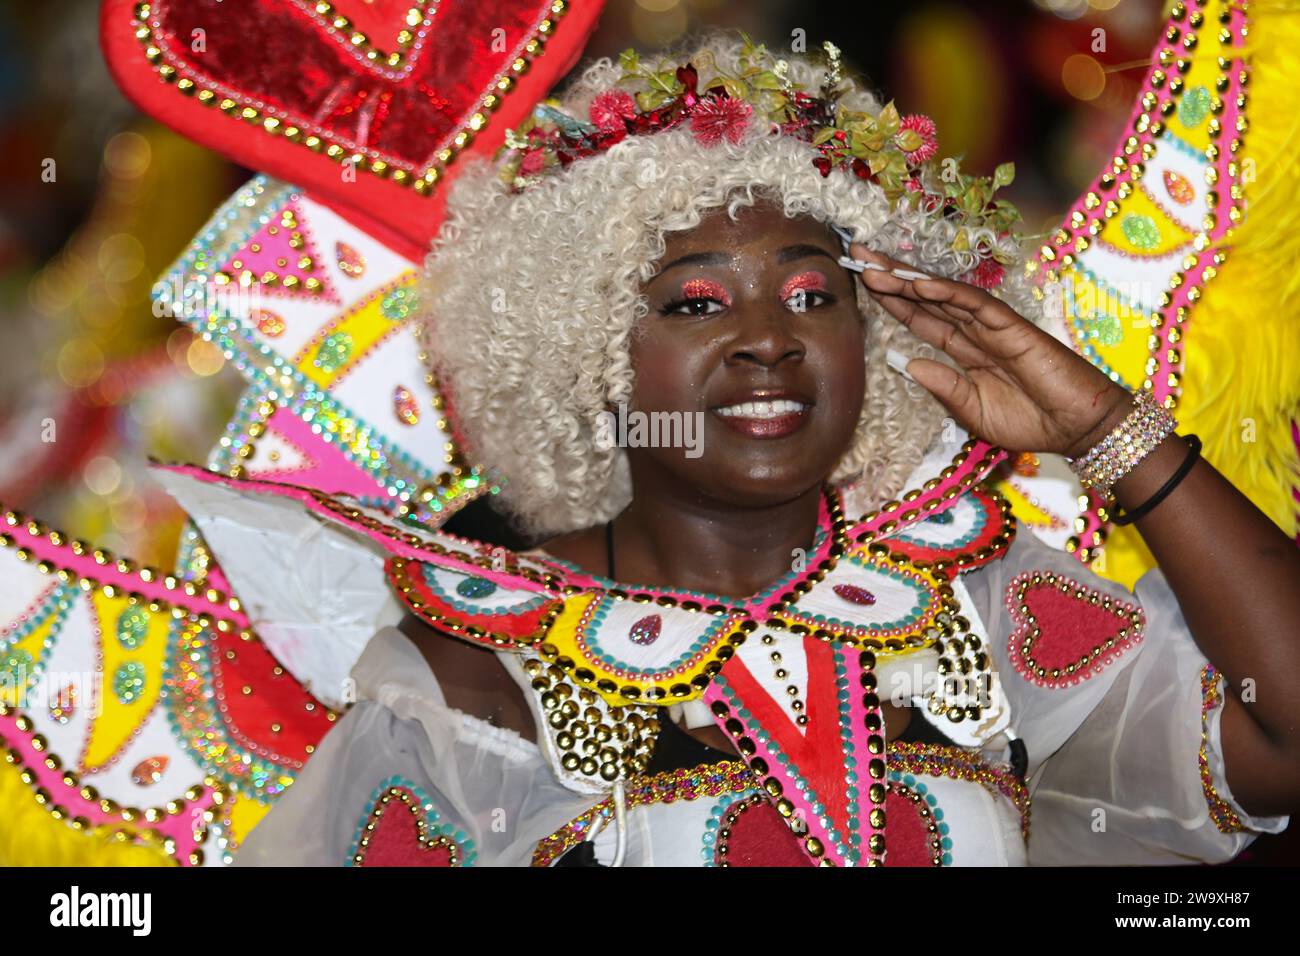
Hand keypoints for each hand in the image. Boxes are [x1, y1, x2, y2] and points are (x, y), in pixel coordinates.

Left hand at [850, 244, 1130, 457]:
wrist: (1077, 429)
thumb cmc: (1030, 422)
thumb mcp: (972, 411)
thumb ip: (944, 387)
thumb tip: (909, 364)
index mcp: (965, 352)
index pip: (921, 319)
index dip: (892, 301)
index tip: (861, 284)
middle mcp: (975, 332)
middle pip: (926, 298)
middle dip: (891, 278)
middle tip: (856, 256)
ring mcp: (993, 327)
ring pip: (944, 294)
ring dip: (909, 279)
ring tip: (875, 266)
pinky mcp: (1013, 327)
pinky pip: (975, 304)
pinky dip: (946, 292)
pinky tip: (918, 283)